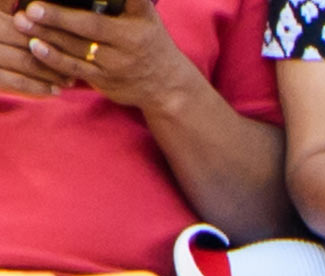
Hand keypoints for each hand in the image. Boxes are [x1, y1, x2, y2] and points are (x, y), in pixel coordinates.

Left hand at [13, 0, 196, 109]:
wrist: (167, 86)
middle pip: (91, 27)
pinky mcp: (106, 81)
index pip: (123, 5)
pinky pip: (76, 68)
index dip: (102, 2)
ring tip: (24, 22)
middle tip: (32, 7)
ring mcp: (118, 64)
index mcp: (141, 20)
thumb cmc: (148, 40)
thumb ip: (124, 1)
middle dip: (59, 17)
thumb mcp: (145, 16)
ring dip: (49, 35)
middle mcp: (132, 42)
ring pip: (79, 48)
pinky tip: (37, 47)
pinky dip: (54, 58)